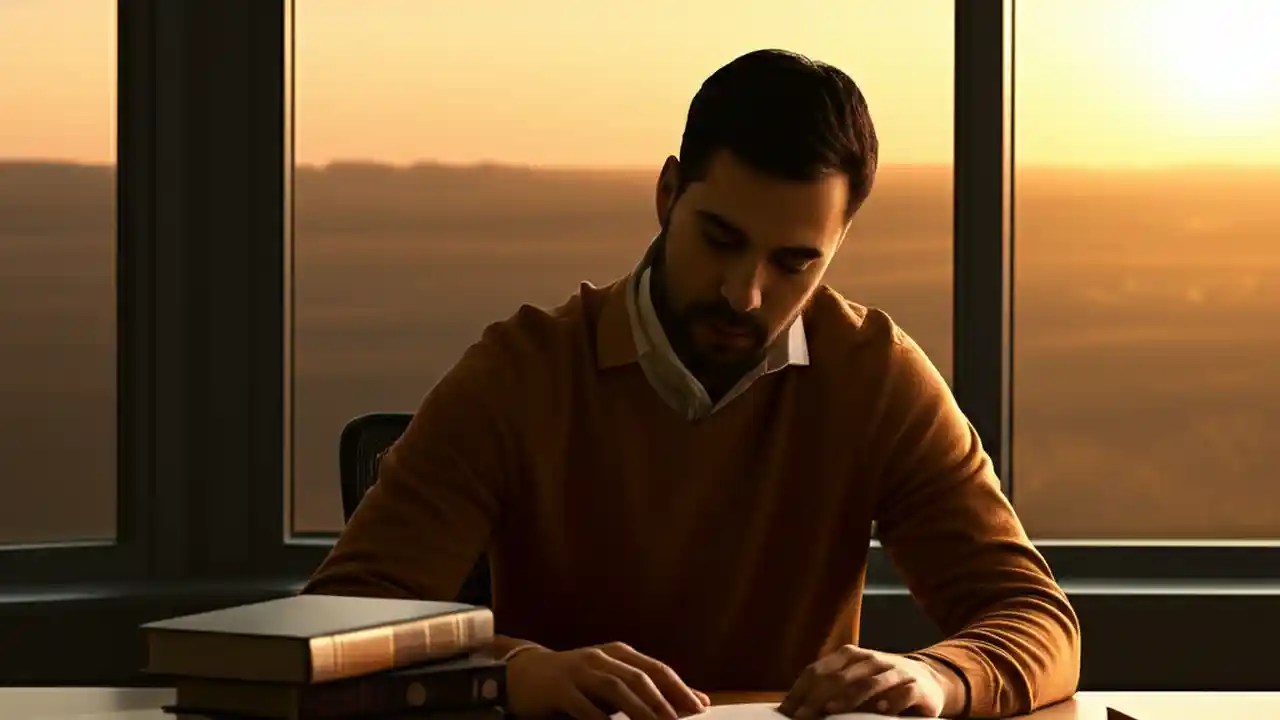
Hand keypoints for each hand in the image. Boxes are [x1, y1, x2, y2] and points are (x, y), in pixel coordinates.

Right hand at [505, 641, 710, 719]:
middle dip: (663, 700)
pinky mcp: (560, 689)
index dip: (679, 688)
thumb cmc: (575, 681)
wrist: (523, 674)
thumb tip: (693, 703)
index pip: (656, 669)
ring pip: (616, 689)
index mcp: (617, 653)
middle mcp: (601, 657)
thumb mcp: (609, 680)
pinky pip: (585, 707)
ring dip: (639, 710)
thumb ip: (643, 691)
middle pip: (639, 677)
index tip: (700, 708)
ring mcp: (579, 671)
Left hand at [777, 646, 955, 717]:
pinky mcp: (916, 686)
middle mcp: (870, 660)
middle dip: (817, 698)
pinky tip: (881, 710)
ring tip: (832, 710)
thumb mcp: (854, 681)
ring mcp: (894, 671)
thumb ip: (829, 689)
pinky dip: (891, 701)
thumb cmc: (881, 684)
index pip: (819, 671)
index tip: (787, 712)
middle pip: (839, 677)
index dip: (800, 691)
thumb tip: (795, 707)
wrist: (928, 679)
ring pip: (869, 683)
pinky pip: (903, 693)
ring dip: (849, 697)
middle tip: (803, 717)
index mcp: (849, 656)